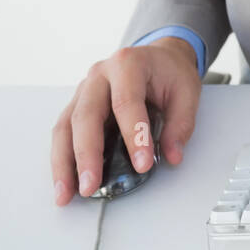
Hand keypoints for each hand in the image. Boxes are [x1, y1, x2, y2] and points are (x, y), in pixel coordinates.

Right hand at [50, 37, 201, 204]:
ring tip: (66, 193)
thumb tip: (172, 156)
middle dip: (87, 154)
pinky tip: (65, 181)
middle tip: (91, 185)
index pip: (126, 102)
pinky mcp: (77, 106)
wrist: (159, 56)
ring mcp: (84, 90)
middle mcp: (99, 75)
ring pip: (65, 127)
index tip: (142, 165)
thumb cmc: (169, 71)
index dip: (133, 136)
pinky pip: (64, 133)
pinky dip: (62, 159)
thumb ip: (181, 124)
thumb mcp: (187, 91)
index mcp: (127, 64)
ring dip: (63, 163)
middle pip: (85, 115)